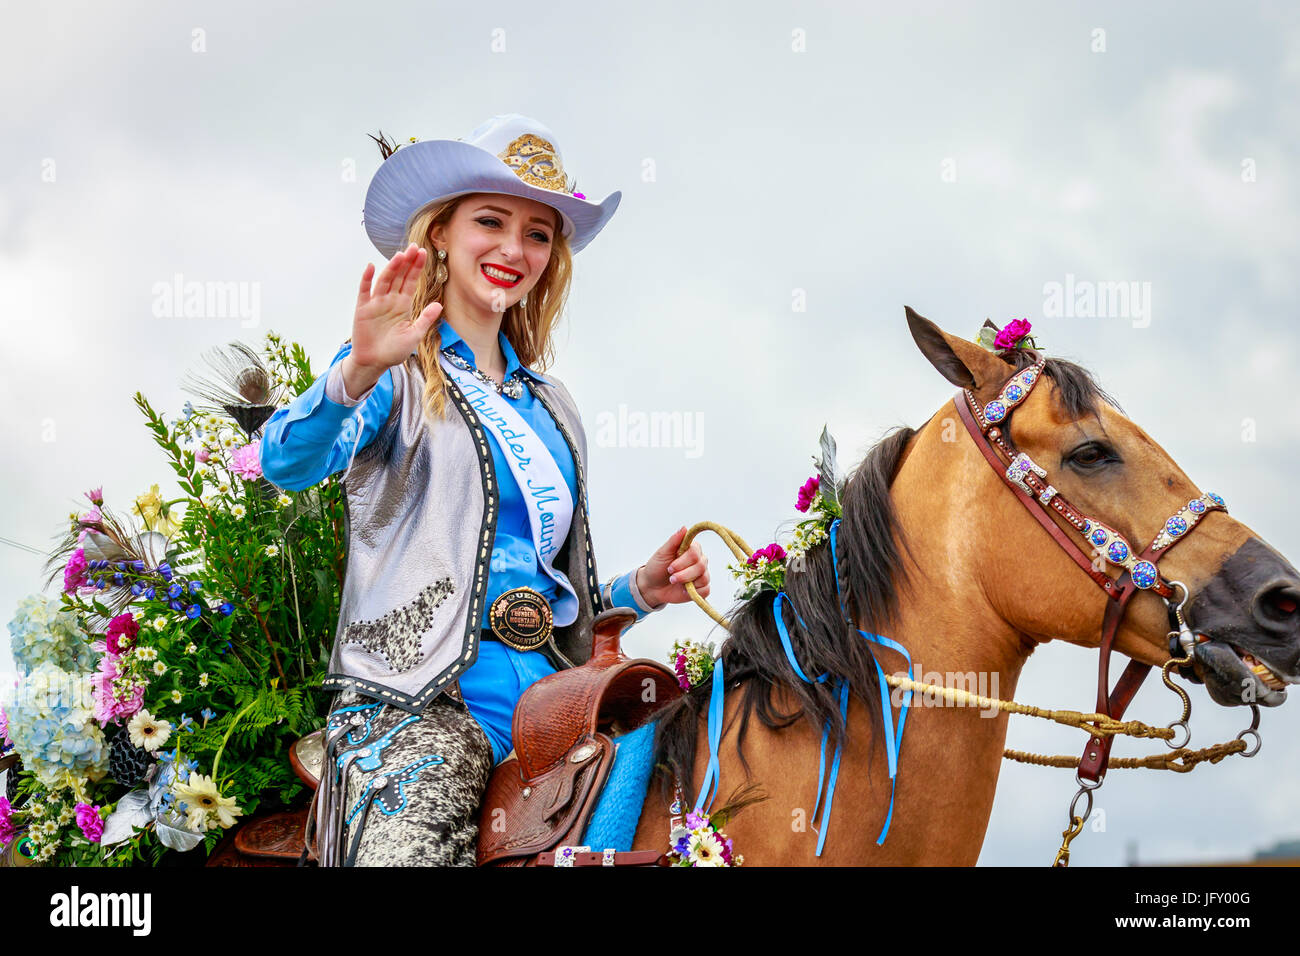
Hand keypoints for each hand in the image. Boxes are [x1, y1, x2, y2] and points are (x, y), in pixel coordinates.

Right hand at [348, 243, 443, 379]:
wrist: (374, 363)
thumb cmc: (394, 350)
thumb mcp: (414, 335)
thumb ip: (425, 319)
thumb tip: (439, 305)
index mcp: (403, 305)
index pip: (411, 281)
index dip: (416, 268)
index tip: (424, 253)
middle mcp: (390, 300)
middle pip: (399, 276)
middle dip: (407, 262)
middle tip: (415, 247)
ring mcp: (376, 303)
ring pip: (384, 281)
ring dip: (391, 268)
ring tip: (400, 255)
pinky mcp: (362, 309)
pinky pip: (364, 291)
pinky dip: (367, 279)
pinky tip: (372, 267)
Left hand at [635, 526, 709, 607]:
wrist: (652, 586)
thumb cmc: (657, 567)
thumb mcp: (662, 553)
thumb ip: (674, 540)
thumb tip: (684, 528)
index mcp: (692, 549)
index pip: (695, 552)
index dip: (683, 561)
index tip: (670, 567)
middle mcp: (700, 560)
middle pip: (700, 566)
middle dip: (683, 573)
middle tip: (671, 575)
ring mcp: (702, 574)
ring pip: (704, 578)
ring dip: (686, 582)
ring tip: (674, 581)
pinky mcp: (702, 588)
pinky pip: (705, 590)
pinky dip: (693, 592)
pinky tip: (683, 589)